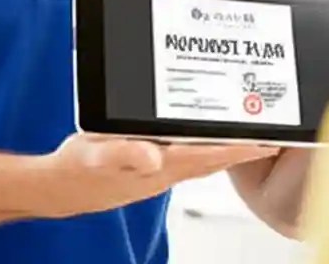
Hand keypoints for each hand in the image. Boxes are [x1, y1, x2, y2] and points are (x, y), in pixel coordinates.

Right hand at [39, 133, 274, 218]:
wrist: (58, 189)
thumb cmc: (76, 171)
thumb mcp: (95, 155)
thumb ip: (123, 154)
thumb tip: (153, 156)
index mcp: (157, 166)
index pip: (209, 156)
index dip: (239, 149)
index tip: (268, 142)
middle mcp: (162, 172)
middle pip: (212, 160)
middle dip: (242, 150)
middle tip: (270, 139)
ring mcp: (155, 175)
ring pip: (200, 161)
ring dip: (224, 151)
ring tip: (247, 139)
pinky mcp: (146, 172)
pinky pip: (183, 160)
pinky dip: (199, 151)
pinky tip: (199, 142)